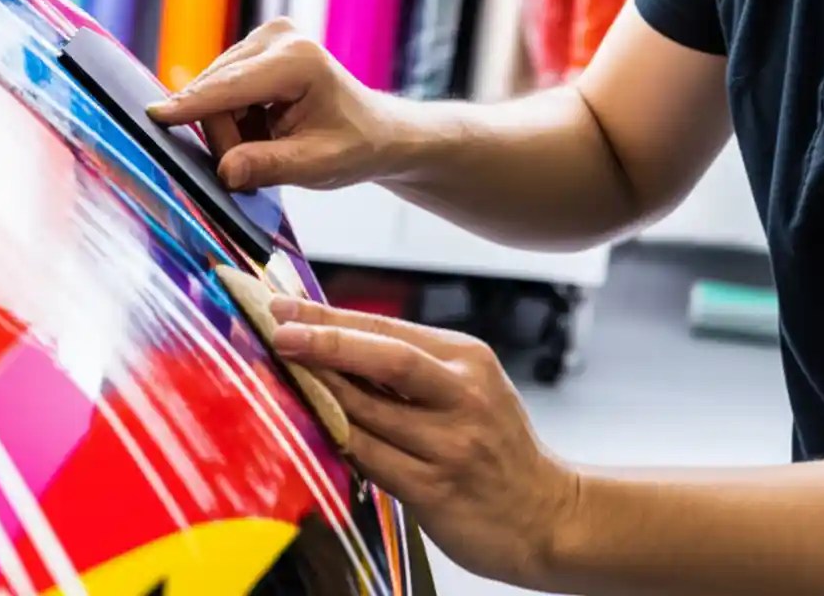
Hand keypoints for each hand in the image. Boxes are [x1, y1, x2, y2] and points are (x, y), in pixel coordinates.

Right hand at [147, 17, 398, 190]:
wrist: (374, 131)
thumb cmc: (353, 146)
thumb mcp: (316, 165)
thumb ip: (269, 167)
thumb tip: (224, 172)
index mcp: (298, 60)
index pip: (230, 87)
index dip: (190, 105)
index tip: (153, 116)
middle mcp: (278, 37)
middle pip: (215, 91)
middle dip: (223, 136)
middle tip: (251, 167)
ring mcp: (263, 39)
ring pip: (212, 92)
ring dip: (227, 129)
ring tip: (265, 147)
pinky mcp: (253, 49)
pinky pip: (219, 90)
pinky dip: (231, 119)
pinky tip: (259, 130)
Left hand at [268, 296, 579, 587]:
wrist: (547, 516)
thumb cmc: (492, 444)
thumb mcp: (467, 387)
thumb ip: (408, 365)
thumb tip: (327, 338)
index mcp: (467, 360)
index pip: (387, 328)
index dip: (329, 317)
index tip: (282, 306)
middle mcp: (463, 397)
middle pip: (383, 359)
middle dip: (324, 342)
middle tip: (276, 332)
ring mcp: (451, 445)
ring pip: (367, 412)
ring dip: (317, 394)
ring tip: (277, 377)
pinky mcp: (435, 490)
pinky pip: (369, 459)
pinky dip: (335, 440)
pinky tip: (308, 428)